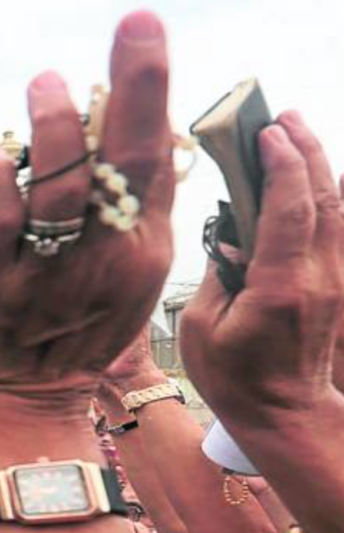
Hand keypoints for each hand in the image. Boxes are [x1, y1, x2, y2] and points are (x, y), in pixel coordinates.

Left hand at [0, 14, 175, 423]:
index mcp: (141, 246)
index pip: (155, 156)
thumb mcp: (122, 270)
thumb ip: (130, 205)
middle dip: (134, 87)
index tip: (144, 28)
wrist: (19, 403)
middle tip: (134, 25)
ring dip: (53, 124)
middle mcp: (103, 253)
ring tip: (46, 82)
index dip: (151, 89)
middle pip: (124, 160)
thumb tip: (131, 122)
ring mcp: (48, 268)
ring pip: (60, 183)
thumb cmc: (68, 326)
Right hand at [181, 113, 343, 423]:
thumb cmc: (236, 378)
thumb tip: (230, 234)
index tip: (266, 133)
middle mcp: (321, 278)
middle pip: (323, 198)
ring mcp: (339, 281)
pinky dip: (336, 197)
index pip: (291, 210)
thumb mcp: (204, 328)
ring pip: (341, 209)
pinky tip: (327, 177)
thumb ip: (217, 273)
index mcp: (283, 287)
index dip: (282, 165)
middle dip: (306, 150)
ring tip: (299, 134)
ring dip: (321, 167)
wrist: (288, 415)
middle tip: (284, 116)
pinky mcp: (342, 287)